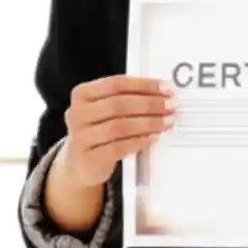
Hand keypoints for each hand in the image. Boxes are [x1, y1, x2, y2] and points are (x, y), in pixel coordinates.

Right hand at [58, 76, 175, 188]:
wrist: (79, 163)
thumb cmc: (98, 130)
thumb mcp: (103, 110)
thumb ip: (126, 98)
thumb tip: (162, 93)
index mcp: (81, 94)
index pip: (115, 84)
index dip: (143, 85)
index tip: (166, 88)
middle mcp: (77, 114)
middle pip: (118, 104)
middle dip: (150, 104)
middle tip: (171, 105)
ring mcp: (81, 137)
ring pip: (119, 126)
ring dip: (148, 123)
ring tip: (167, 122)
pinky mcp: (89, 158)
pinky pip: (118, 148)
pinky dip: (139, 141)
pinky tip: (153, 138)